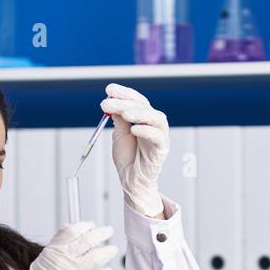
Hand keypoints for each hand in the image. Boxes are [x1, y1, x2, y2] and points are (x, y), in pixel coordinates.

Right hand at [19, 221, 117, 269]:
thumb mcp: (44, 258)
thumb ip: (57, 243)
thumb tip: (69, 227)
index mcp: (54, 251)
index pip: (73, 231)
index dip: (85, 226)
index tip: (91, 225)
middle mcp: (65, 260)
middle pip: (88, 240)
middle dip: (101, 233)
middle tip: (108, 231)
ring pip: (96, 257)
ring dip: (107, 251)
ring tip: (112, 249)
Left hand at [100, 83, 169, 218]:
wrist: (131, 180)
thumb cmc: (127, 158)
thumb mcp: (119, 134)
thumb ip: (119, 119)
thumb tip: (112, 102)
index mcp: (143, 119)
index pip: (136, 100)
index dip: (123, 93)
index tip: (108, 89)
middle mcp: (153, 124)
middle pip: (143, 106)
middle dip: (124, 102)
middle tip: (107, 103)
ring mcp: (159, 135)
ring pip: (155, 117)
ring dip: (139, 113)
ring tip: (124, 113)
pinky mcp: (162, 148)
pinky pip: (158, 136)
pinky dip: (146, 130)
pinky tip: (133, 129)